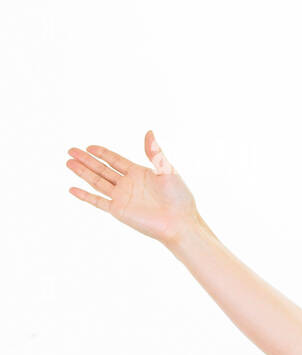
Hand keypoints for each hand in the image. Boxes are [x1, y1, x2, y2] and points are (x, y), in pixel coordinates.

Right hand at [66, 131, 200, 245]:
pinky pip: (97, 202)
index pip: (115, 160)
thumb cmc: (179, 197)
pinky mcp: (118, 210)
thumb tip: (149, 132)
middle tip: (71, 150)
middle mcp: (128, 184)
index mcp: (139, 173)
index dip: (102, 153)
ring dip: (82, 173)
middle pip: (102, 169)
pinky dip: (85, 196)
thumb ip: (154, 153)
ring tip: (68, 162)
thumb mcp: (167, 171)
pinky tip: (72, 189)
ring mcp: (122, 197)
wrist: (180, 222)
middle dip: (86, 160)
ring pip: (97, 182)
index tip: (89, 147)